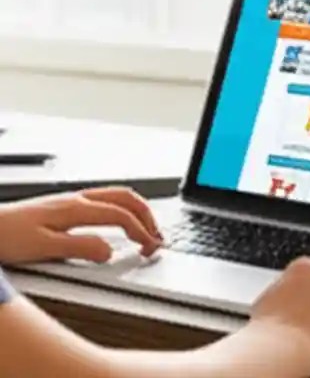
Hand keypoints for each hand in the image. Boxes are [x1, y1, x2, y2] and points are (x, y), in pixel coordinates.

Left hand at [0, 187, 163, 264]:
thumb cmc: (6, 237)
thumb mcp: (43, 247)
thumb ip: (80, 247)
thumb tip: (110, 251)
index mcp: (76, 208)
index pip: (121, 215)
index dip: (140, 231)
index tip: (149, 248)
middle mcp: (78, 199)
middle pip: (127, 198)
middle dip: (149, 217)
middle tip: (158, 238)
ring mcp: (73, 199)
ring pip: (119, 196)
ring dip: (139, 211)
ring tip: (148, 230)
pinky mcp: (67, 206)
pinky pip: (107, 200)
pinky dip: (125, 209)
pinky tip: (122, 222)